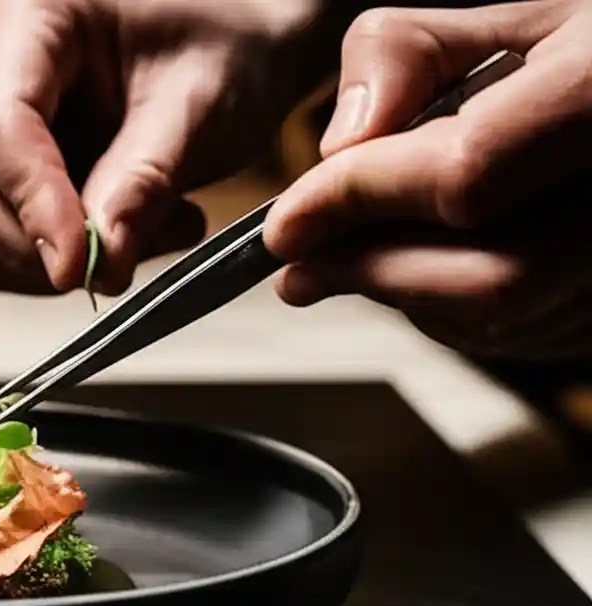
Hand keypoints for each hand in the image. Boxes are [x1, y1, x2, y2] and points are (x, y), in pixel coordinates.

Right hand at [0, 0, 340, 295]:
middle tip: (131, 257)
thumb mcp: (204, 104)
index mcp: (34, 15)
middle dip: (36, 242)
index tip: (77, 269)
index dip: (32, 203)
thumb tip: (98, 266)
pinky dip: (52, 262)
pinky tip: (125, 232)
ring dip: (52, 259)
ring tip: (156, 229)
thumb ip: (146, 181)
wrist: (236, 49)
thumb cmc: (225, 50)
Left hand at [266, 0, 591, 359]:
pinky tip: (424, 272)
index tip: (284, 223)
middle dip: (369, 272)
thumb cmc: (587, 54)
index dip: (358, 200)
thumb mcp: (505, 18)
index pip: (463, 172)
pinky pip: (526, 335)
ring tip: (353, 261)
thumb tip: (339, 144)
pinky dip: (450, 312)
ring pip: (502, 318)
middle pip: (487, 274)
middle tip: (296, 269)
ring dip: (404, 296)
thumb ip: (407, 54)